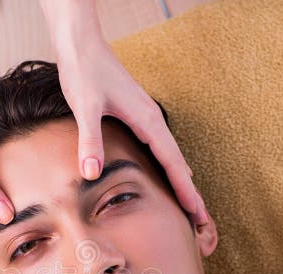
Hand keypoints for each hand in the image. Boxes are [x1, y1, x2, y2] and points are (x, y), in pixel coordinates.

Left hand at [54, 36, 207, 224]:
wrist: (81, 44)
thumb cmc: (83, 71)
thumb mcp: (85, 106)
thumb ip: (90, 139)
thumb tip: (91, 173)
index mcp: (146, 119)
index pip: (171, 162)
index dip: (183, 189)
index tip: (196, 212)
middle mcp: (151, 118)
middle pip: (177, 162)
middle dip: (189, 191)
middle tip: (201, 220)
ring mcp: (145, 115)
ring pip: (170, 154)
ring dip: (180, 179)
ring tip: (189, 204)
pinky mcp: (136, 113)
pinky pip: (159, 145)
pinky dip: (168, 164)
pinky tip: (167, 173)